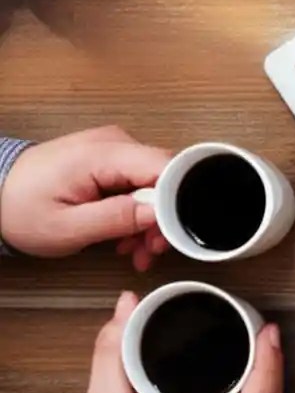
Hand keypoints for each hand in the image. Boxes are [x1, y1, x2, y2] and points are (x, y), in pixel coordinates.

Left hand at [0, 125, 170, 269]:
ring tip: (136, 249)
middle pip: (164, 176)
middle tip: (152, 249)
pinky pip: (139, 181)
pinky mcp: (110, 157)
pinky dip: (139, 209)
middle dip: (164, 217)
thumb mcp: (67, 227)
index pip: (164, 167)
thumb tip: (158, 213)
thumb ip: (116, 218)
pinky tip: (127, 233)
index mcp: (100, 154)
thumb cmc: (21, 210)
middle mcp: (113, 142)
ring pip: (155, 182)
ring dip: (152, 218)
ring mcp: (112, 148)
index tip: (166, 234)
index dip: (175, 202)